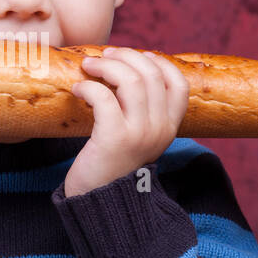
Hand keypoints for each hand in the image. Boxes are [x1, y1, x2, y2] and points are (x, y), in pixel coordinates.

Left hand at [62, 46, 189, 196]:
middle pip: (151, 73)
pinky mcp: (113, 138)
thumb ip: (142, 112)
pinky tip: (78, 89)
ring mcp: (139, 133)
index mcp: (169, 127)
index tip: (136, 55)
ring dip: (106, 65)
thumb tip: (126, 71)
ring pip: (130, 80)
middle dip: (125, 56)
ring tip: (88, 66)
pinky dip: (88, 86)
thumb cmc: (114, 164)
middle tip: (104, 56)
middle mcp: (160, 129)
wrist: (101, 203)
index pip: (179, 83)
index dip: (158, 62)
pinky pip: (104, 97)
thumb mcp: (140, 138)